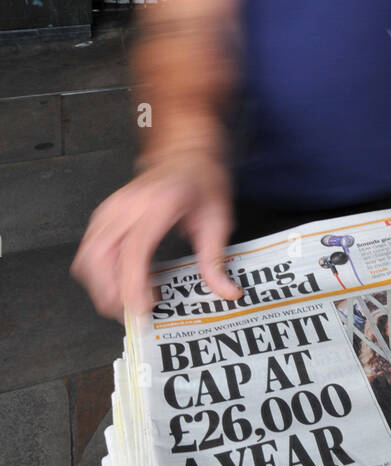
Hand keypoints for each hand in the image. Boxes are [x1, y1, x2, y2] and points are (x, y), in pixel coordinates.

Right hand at [71, 152, 241, 320]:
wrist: (185, 153)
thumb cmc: (201, 182)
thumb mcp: (218, 218)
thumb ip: (216, 259)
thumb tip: (227, 292)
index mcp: (160, 203)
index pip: (135, 247)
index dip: (132, 282)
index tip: (141, 308)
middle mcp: (129, 204)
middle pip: (101, 255)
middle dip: (111, 292)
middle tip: (135, 312)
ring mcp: (112, 208)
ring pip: (88, 256)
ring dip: (101, 286)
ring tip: (128, 300)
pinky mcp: (104, 214)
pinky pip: (88, 251)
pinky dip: (98, 274)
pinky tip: (121, 281)